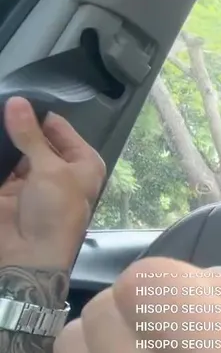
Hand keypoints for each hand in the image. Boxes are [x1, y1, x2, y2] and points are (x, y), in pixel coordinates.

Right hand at [0, 97, 103, 269]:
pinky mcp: (7, 190)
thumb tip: (18, 103)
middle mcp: (58, 169)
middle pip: (33, 138)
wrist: (29, 257)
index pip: (58, 128)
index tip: (16, 95)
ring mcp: (31, 180)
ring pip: (13, 151)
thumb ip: (30, 136)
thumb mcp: (49, 170)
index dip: (38, 113)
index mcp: (82, 163)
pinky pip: (0, 167)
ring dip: (2, 140)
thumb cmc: (55, 212)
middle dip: (15, 124)